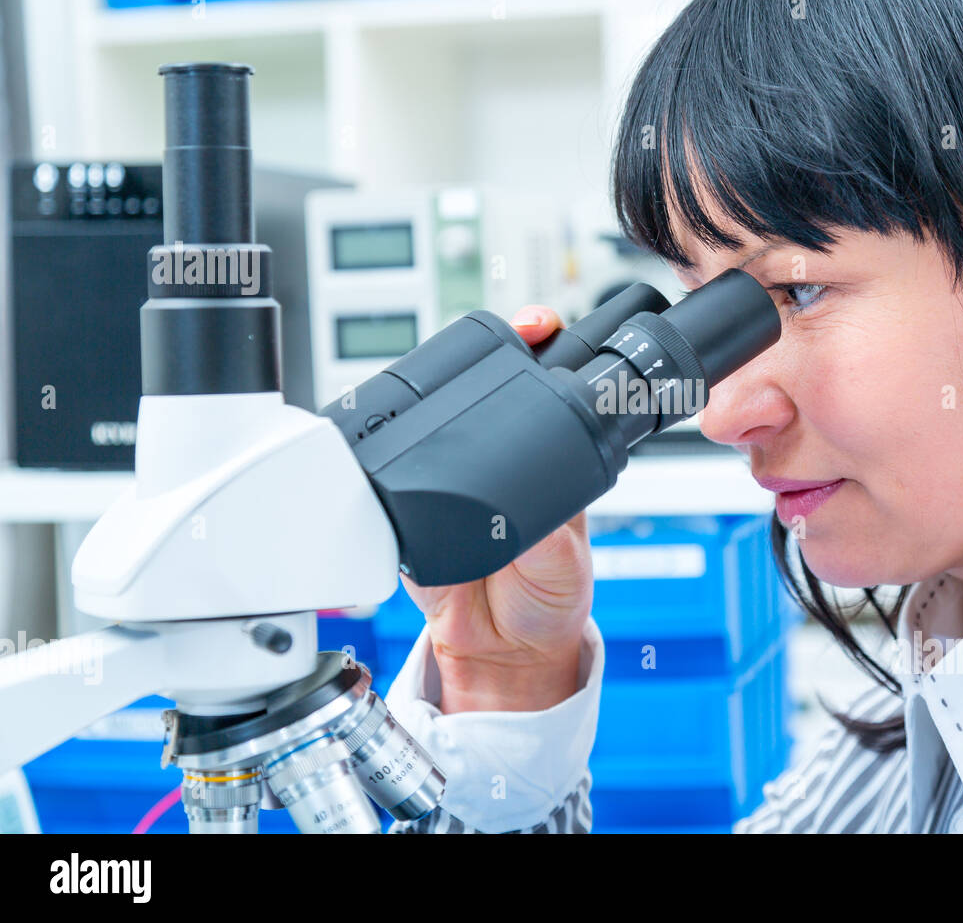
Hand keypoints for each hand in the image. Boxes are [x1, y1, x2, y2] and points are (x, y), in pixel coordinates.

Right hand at [399, 305, 594, 713]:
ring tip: (443, 370)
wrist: (501, 648)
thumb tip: (531, 513)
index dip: (543, 347)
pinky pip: (390, 471)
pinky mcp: (406, 503)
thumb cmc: (547, 597)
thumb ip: (547, 535)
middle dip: (488, 350)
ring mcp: (450, 475)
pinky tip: (396, 435)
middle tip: (509, 331)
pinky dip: (387, 451)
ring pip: (434, 414)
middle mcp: (497, 456)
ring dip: (433, 390)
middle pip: (485, 385)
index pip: (545, 387)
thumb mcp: (563, 560)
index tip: (541, 327)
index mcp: (548, 459)